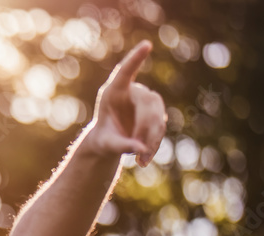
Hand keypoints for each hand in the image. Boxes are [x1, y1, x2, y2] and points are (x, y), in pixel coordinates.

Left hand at [87, 40, 166, 166]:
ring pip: (158, 116)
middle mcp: (133, 92)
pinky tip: (144, 160)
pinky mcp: (156, 113)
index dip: (136, 59)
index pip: (126, 72)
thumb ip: (119, 145)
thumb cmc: (103, 139)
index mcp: (114, 92)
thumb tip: (140, 149)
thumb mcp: (105, 144)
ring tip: (140, 162)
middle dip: (145, 128)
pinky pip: (160, 128)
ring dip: (152, 140)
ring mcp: (146, 101)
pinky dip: (154, 145)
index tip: (147, 45)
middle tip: (137, 152)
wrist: (109, 143)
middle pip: (149, 103)